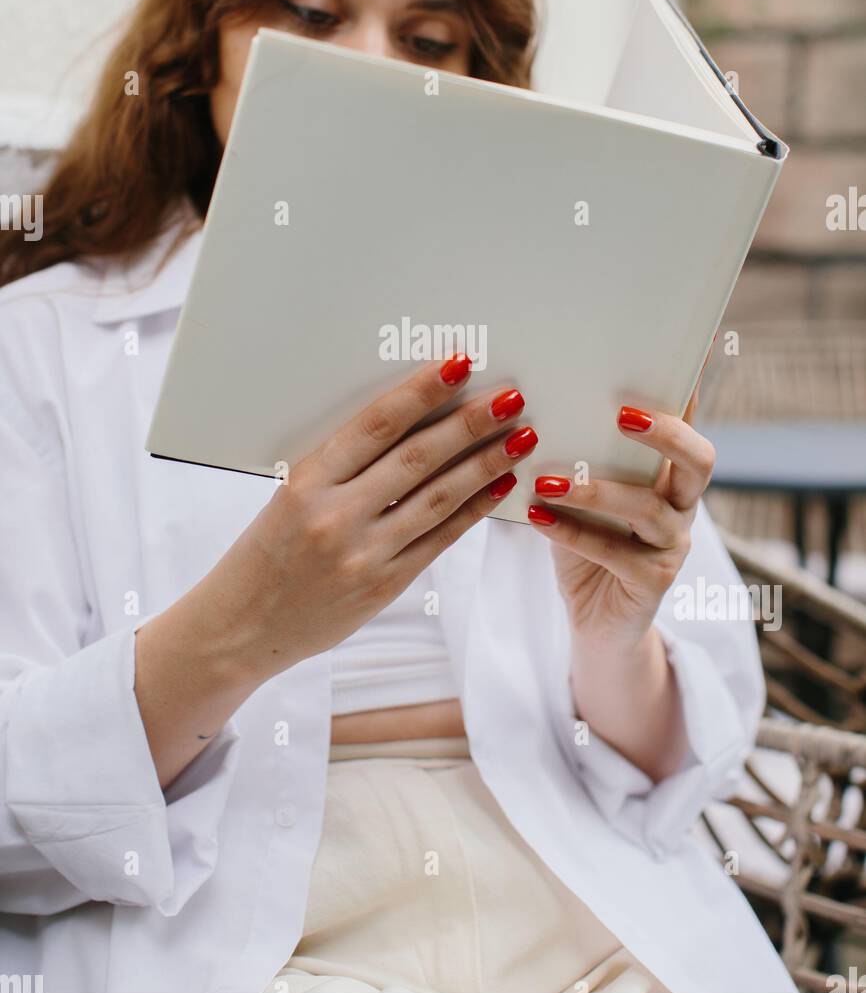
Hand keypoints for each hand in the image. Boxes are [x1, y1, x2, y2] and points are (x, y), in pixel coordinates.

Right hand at [207, 353, 537, 681]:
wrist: (241, 627)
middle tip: (510, 397)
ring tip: (520, 435)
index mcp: (306, 481)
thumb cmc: (266, 550)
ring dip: (485, 463)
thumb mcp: (290, 495)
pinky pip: (440, 539)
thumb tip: (410, 420)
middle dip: (469, 424)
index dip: (421, 392)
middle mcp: (335, 516)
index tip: (458, 366)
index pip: (375, 425)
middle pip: (416, 459)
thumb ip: (343, 465)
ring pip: (438, 498)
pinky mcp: (383, 585)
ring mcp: (363, 554)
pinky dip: (473, 508)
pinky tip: (499, 484)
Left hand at [527, 376, 714, 648]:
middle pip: (700, 459)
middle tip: (621, 414)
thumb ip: (574, 454)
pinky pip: (616, 553)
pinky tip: (537, 518)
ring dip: (596, 489)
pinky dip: (573, 533)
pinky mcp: (653, 582)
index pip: (687, 421)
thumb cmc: (585, 543)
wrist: (595, 623)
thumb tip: (525, 399)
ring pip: (648, 508)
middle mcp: (682, 504)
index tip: (688, 349)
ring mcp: (673, 545)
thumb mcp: (577, 494)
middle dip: (666, 433)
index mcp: (668, 473)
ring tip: (548, 480)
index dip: (689, 389)